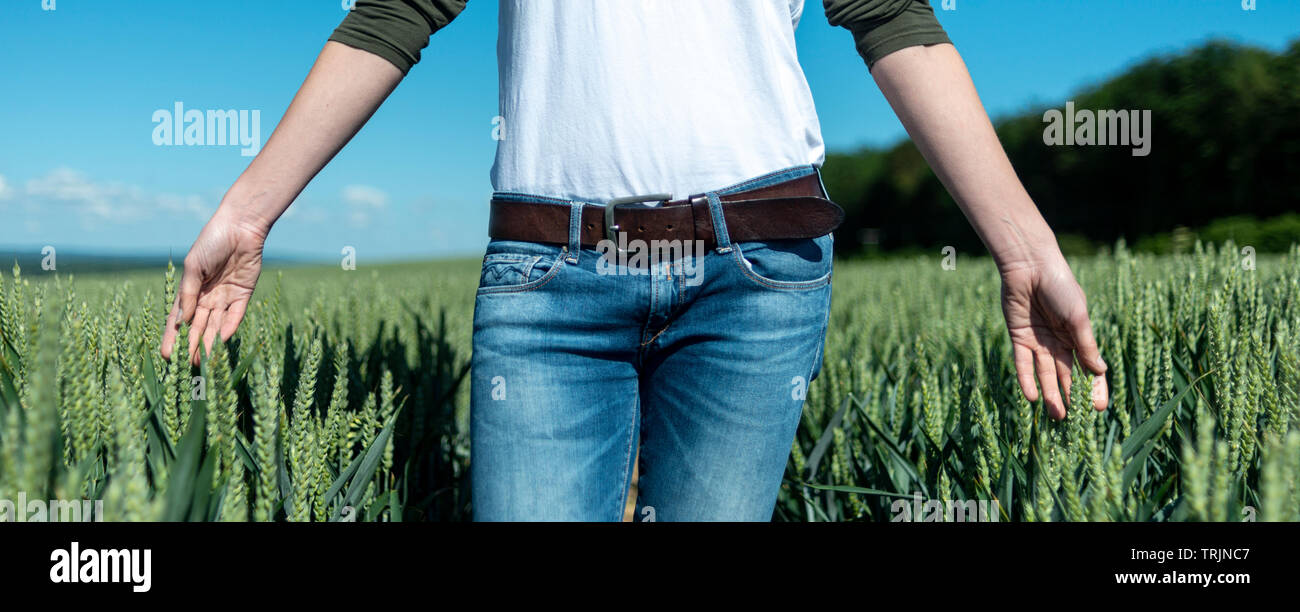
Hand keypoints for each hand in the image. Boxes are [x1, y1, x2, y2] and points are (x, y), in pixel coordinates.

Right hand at [160, 211, 267, 364]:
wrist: (239, 227)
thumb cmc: (211, 242)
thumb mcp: (193, 267)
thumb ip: (189, 293)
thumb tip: (183, 322)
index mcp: (190, 291)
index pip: (179, 320)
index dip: (173, 338)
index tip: (166, 355)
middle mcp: (207, 298)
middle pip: (198, 327)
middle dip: (192, 346)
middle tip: (187, 366)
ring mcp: (225, 297)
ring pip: (216, 326)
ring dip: (210, 343)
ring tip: (204, 361)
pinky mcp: (243, 295)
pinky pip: (236, 315)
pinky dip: (230, 328)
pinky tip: (223, 341)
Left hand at [999, 254, 1108, 419]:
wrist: (1031, 266)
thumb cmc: (1061, 287)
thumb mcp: (1078, 318)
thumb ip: (1086, 346)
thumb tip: (1100, 372)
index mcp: (1079, 336)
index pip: (1089, 368)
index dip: (1094, 388)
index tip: (1098, 409)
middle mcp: (1059, 342)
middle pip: (1066, 375)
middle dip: (1070, 397)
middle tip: (1073, 420)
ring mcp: (1039, 341)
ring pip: (1045, 374)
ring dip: (1050, 393)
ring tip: (1055, 414)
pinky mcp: (1019, 338)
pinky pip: (1022, 364)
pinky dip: (1026, 380)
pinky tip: (1032, 397)